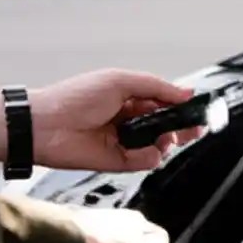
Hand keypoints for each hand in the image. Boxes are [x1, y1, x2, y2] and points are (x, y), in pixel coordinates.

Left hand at [31, 70, 205, 171]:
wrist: (45, 126)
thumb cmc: (73, 98)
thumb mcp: (120, 81)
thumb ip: (156, 86)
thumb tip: (185, 92)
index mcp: (130, 98)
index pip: (165, 102)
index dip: (182, 106)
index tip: (197, 109)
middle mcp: (129, 120)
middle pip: (167, 125)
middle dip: (183, 126)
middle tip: (193, 128)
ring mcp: (126, 141)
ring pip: (161, 144)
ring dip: (167, 140)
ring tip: (164, 136)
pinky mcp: (120, 161)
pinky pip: (147, 161)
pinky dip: (151, 156)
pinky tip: (146, 149)